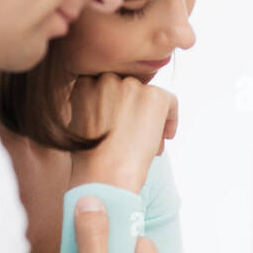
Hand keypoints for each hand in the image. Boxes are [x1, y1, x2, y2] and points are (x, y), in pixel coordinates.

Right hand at [67, 73, 177, 191]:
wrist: (103, 175)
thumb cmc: (90, 159)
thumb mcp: (82, 122)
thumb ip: (96, 105)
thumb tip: (121, 104)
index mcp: (85, 81)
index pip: (110, 87)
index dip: (117, 107)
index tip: (120, 127)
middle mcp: (106, 77)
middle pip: (130, 91)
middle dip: (134, 113)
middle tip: (134, 139)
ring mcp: (131, 85)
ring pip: (149, 97)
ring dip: (150, 119)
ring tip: (146, 145)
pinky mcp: (154, 96)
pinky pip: (170, 102)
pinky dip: (171, 119)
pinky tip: (165, 137)